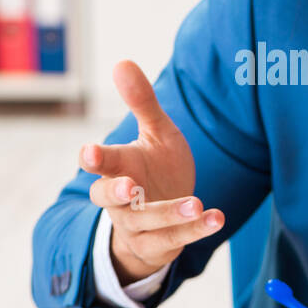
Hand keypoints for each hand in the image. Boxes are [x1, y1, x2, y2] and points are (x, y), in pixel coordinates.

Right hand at [80, 60, 223, 280]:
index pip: (98, 163)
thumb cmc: (154, 166)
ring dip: (169, 213)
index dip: (93, 158)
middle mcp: (119, 200)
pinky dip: (196, 230)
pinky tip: (217, 217)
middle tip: (131, 187)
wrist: (164, 215)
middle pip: (107, 198)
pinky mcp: (157, 245)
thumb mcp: (154, 132)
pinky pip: (174, 240)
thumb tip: (122, 62)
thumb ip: (141, 102)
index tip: (89, 152)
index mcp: (116, 167)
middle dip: (117, 193)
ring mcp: (136, 226)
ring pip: (146, 222)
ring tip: (195, 204)